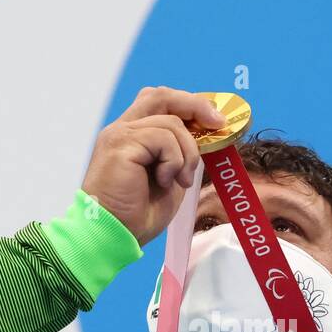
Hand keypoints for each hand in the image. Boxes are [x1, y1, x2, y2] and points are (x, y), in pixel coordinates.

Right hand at [80, 86, 225, 245]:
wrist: (113, 235)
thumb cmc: (136, 215)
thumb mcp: (170, 178)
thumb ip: (180, 154)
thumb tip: (207, 137)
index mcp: (132, 136)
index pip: (160, 102)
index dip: (189, 105)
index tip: (215, 120)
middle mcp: (122, 129)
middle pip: (162, 96)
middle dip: (196, 106)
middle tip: (218, 124)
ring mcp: (120, 135)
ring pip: (171, 123)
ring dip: (187, 153)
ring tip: (180, 180)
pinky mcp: (121, 145)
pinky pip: (163, 139)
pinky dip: (174, 161)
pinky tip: (165, 181)